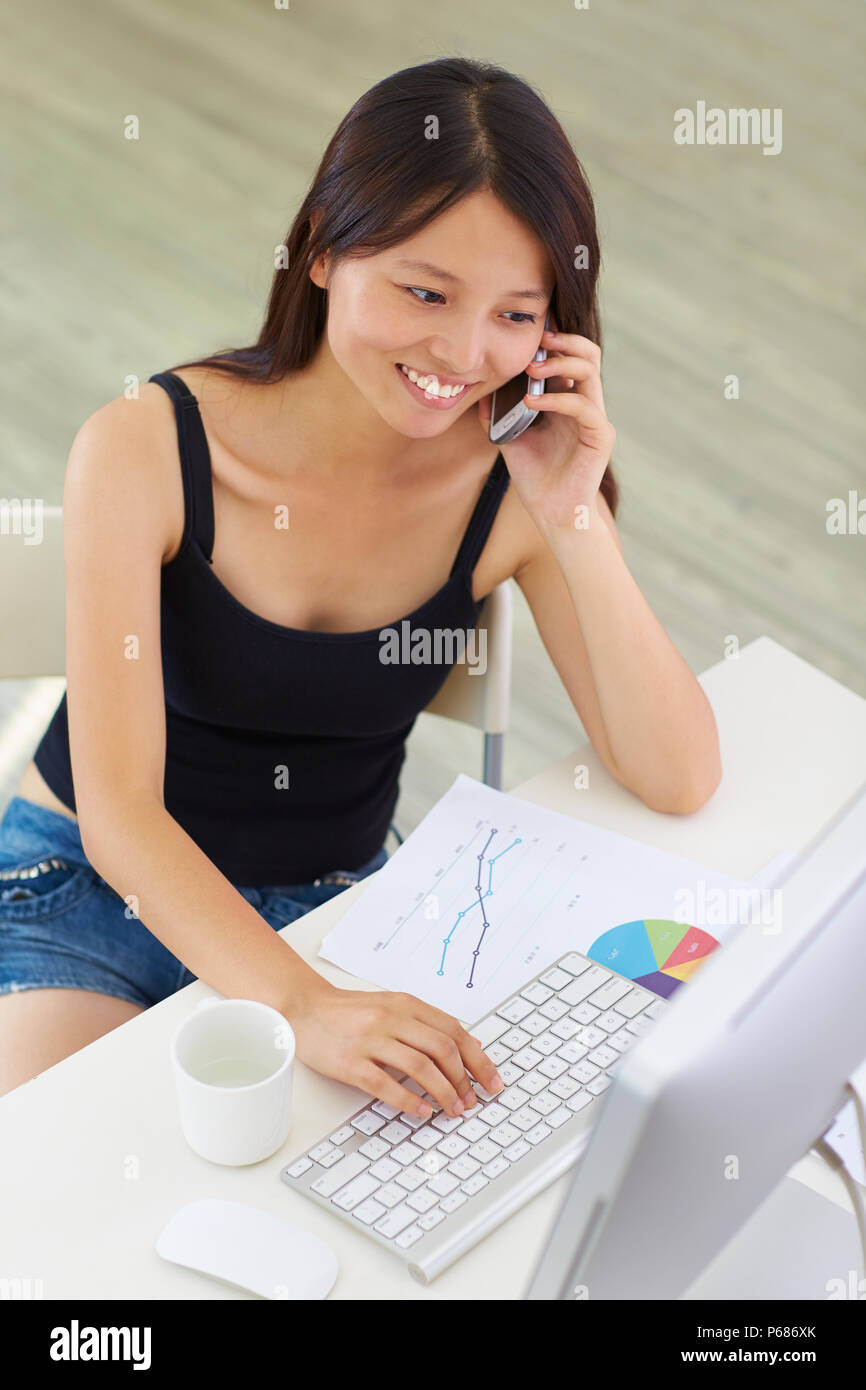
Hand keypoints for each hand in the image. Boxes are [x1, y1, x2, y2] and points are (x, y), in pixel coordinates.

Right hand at [289, 979, 504, 1118]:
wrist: (306, 1009)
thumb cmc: (351, 1012)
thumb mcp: (393, 1006)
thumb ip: (427, 1023)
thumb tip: (469, 1045)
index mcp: (406, 1004)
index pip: (454, 1031)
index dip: (479, 1059)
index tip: (493, 1081)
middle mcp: (392, 1019)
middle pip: (443, 1049)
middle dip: (465, 1080)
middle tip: (473, 1101)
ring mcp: (371, 1040)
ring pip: (421, 1067)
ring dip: (444, 1093)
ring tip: (453, 1110)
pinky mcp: (351, 1063)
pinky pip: (386, 1085)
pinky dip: (409, 1101)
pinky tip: (422, 1111)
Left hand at [478, 316, 615, 530]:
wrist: (552, 513)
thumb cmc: (535, 476)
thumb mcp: (510, 437)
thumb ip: (499, 413)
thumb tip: (480, 392)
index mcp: (567, 399)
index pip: (569, 356)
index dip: (554, 339)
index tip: (529, 330)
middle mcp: (584, 403)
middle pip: (587, 354)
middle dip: (563, 340)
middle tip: (537, 340)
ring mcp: (595, 418)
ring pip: (590, 372)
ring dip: (560, 363)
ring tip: (532, 369)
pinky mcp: (600, 436)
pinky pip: (584, 407)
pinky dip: (557, 399)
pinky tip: (531, 403)